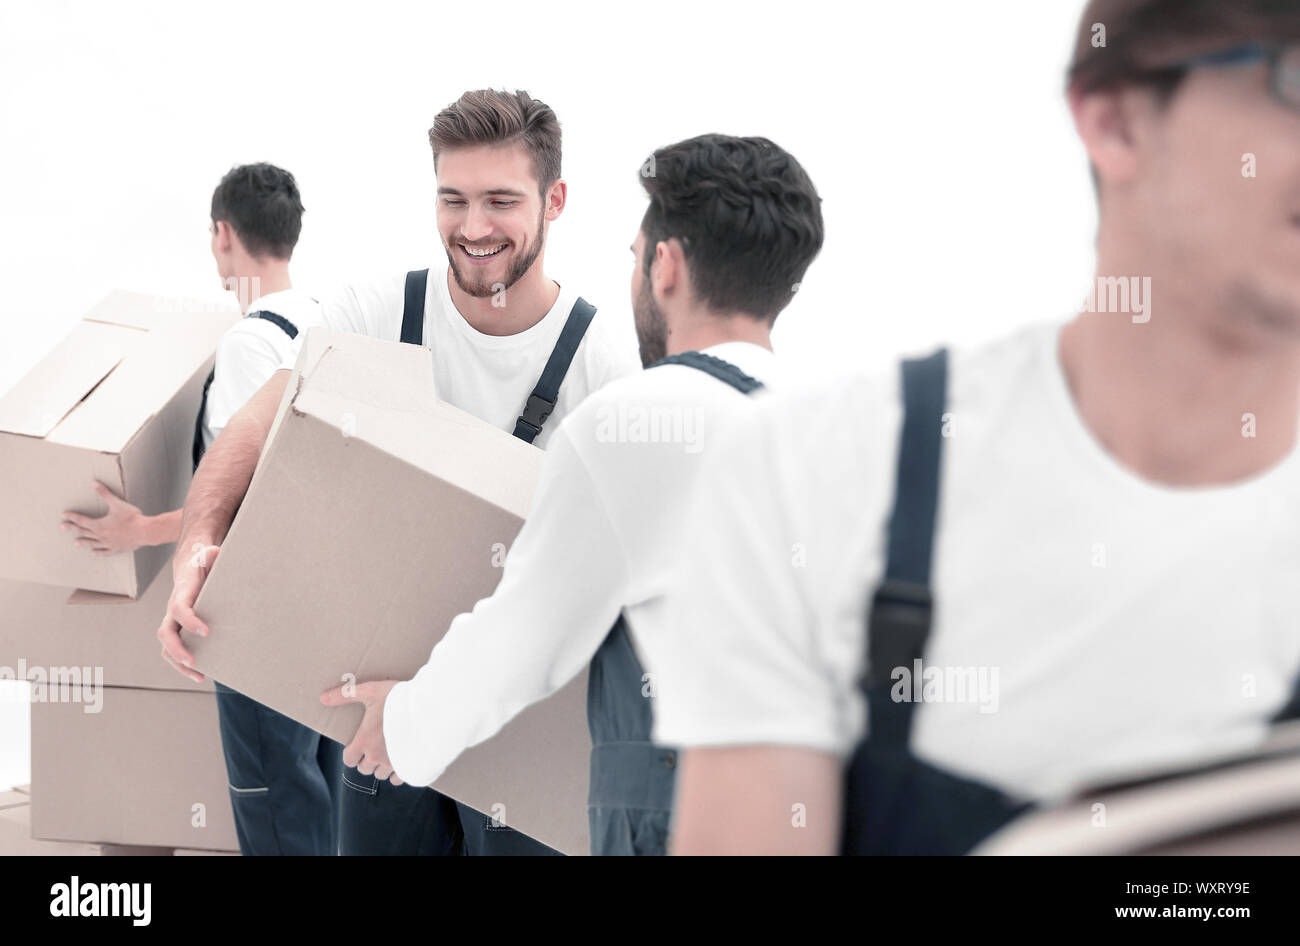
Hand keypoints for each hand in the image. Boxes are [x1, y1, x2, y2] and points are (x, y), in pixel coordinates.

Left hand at [61, 481, 144, 555]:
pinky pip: (104, 552)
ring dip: (83, 542)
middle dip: (72, 528)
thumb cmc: (132, 518)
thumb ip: (104, 493)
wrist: (145, 531)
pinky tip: (94, 553)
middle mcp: (100, 536)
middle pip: (83, 532)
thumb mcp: (117, 503)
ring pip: (92, 543)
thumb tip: (94, 483)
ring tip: (75, 542)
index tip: (64, 515)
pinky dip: (98, 552)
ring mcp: (108, 544)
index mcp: (99, 525)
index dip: (72, 517)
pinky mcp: (116, 549)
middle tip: (63, 527)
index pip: (81, 520)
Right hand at [156, 543, 219, 682]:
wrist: (192, 570)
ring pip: (167, 647)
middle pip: (166, 633)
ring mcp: (174, 623)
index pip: (179, 609)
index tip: (207, 631)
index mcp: (181, 594)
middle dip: (178, 649)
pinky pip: (174, 652)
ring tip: (199, 676)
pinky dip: (184, 665)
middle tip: (194, 661)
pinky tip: (201, 674)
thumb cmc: (203, 565)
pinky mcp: (180, 631)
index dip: (190, 620)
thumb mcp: (208, 556)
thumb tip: (214, 552)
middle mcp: (172, 611)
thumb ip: (210, 554)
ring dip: (180, 664)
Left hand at [321, 679, 403, 784]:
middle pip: (364, 769)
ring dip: (382, 766)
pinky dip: (398, 773)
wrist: (429, 708)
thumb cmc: (398, 699)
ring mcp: (393, 763)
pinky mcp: (409, 766)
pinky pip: (398, 779)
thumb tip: (322, 698)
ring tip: (389, 751)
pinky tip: (401, 760)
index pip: (349, 760)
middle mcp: (376, 756)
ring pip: (381, 774)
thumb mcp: (371, 690)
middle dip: (367, 759)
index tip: (360, 743)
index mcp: (364, 742)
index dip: (352, 753)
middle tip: (376, 744)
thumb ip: (346, 694)